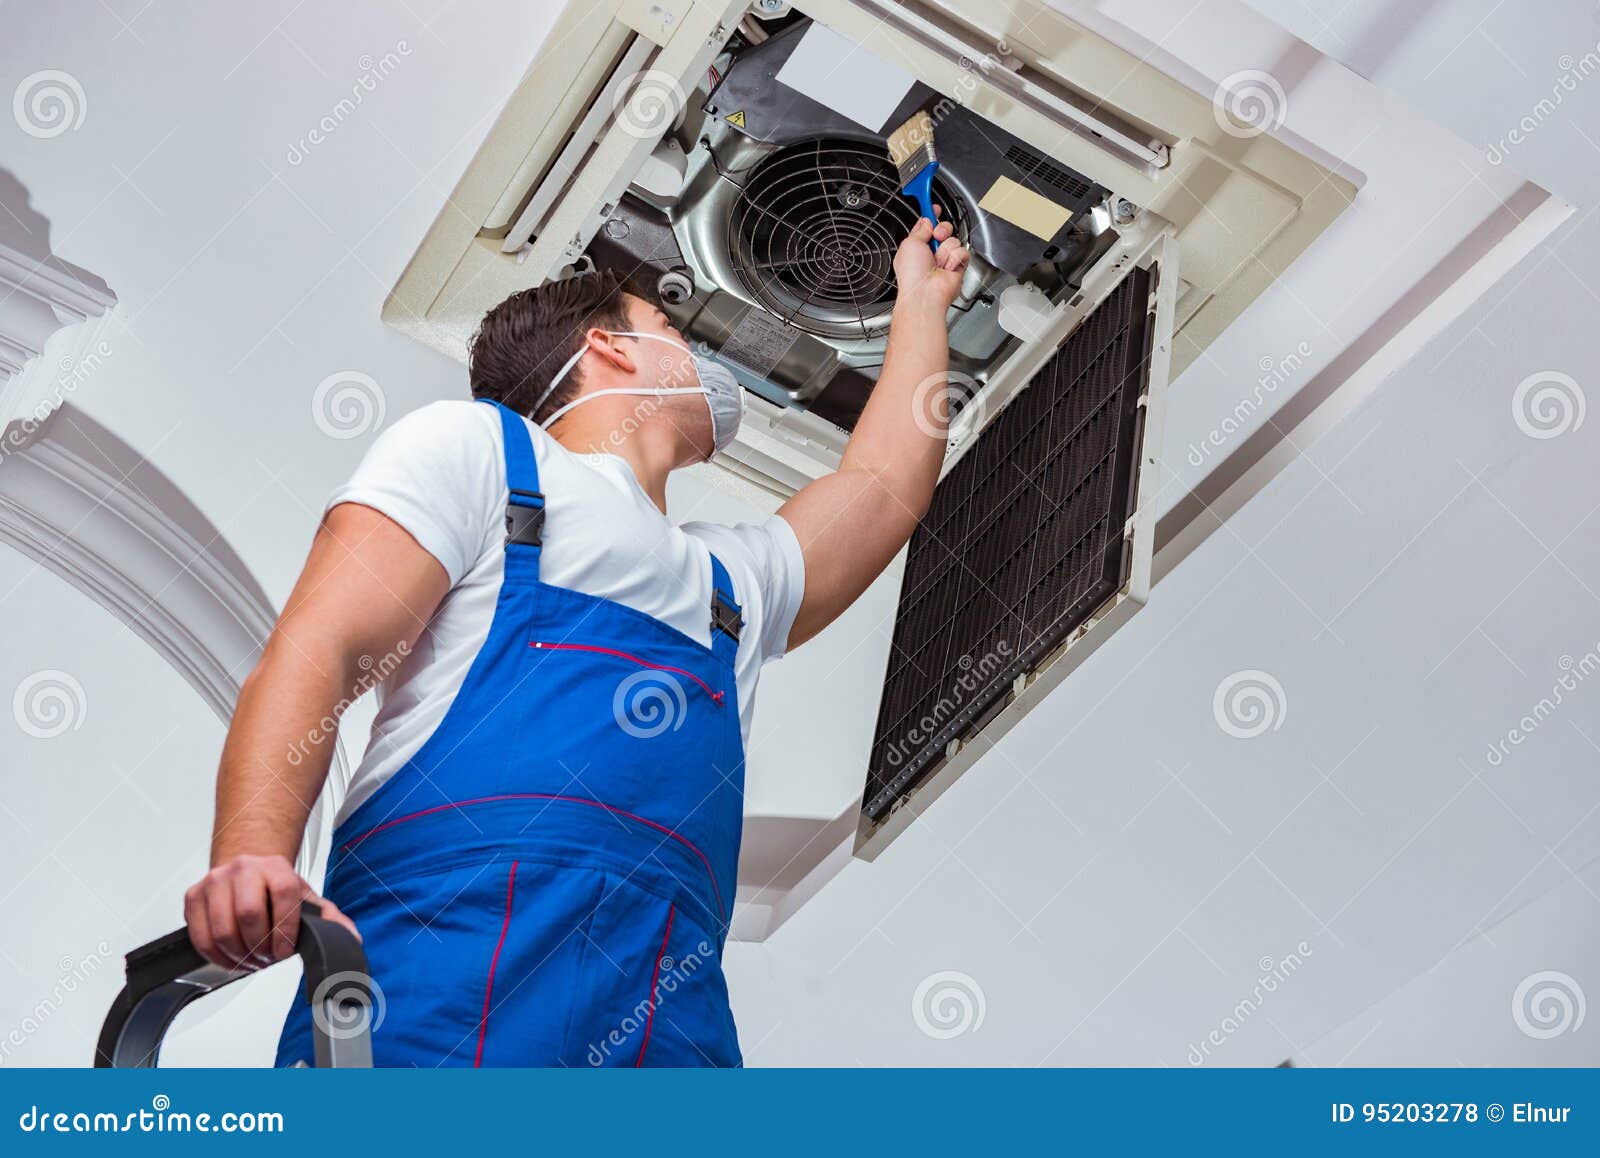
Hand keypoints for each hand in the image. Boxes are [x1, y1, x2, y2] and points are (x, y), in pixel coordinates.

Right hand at [184, 853, 358, 969]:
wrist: (246, 872)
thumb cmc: (276, 890)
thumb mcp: (306, 899)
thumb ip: (329, 919)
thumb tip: (352, 940)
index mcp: (276, 866)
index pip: (283, 894)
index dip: (285, 928)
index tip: (285, 950)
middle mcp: (243, 868)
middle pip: (248, 913)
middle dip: (260, 946)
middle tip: (267, 958)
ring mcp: (215, 881)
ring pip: (222, 928)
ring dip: (239, 956)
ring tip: (252, 961)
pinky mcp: (193, 896)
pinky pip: (200, 935)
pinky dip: (216, 956)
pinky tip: (231, 959)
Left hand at [893, 205, 969, 312]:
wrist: (925, 294)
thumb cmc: (912, 274)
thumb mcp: (909, 243)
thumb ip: (919, 228)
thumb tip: (926, 219)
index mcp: (917, 247)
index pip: (926, 225)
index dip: (931, 214)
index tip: (933, 206)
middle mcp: (931, 253)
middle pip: (944, 229)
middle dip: (941, 230)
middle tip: (936, 237)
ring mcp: (945, 260)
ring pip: (953, 240)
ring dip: (945, 249)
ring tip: (938, 262)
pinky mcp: (958, 266)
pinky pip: (962, 251)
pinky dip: (954, 258)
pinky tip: (947, 268)